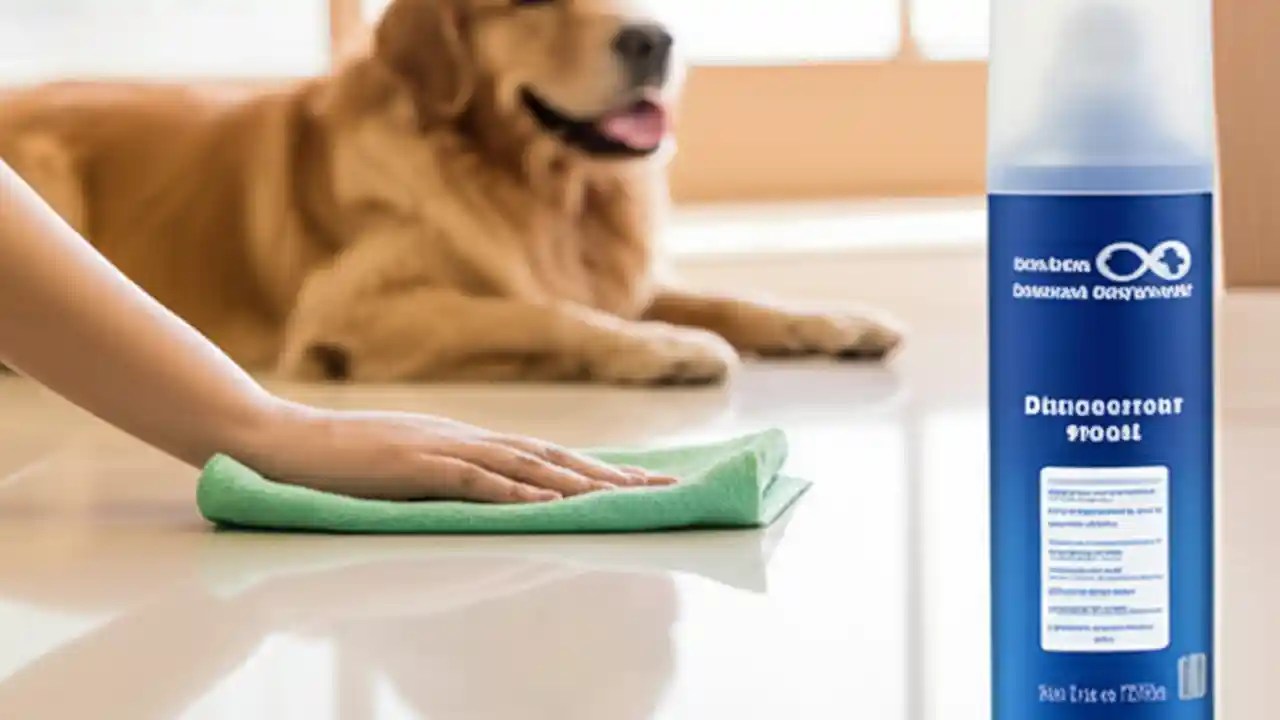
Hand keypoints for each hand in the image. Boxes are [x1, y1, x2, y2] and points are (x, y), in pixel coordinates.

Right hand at [233, 401, 676, 502]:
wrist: (284, 440)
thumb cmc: (344, 458)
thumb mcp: (412, 462)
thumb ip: (454, 471)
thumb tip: (496, 488)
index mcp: (469, 439)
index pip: (547, 456)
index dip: (598, 469)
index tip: (643, 482)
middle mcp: (467, 439)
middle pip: (554, 457)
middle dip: (612, 474)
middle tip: (663, 487)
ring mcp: (441, 449)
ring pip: (526, 464)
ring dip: (579, 481)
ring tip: (625, 495)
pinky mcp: (414, 465)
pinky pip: (473, 478)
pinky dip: (514, 489)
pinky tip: (546, 500)